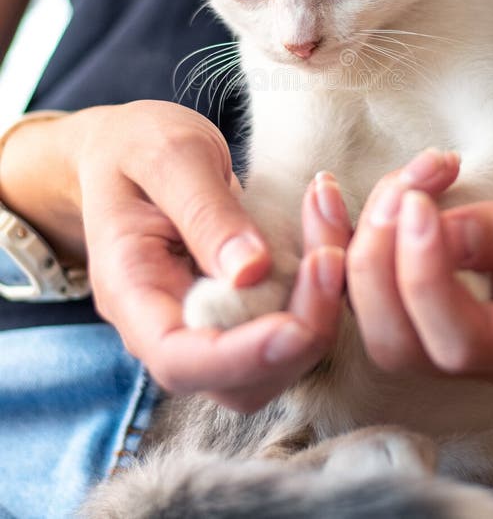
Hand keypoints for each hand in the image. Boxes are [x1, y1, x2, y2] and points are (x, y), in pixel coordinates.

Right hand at [0, 101, 347, 408]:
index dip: (240, 357)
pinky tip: (331, 232)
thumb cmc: (137, 146)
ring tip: (333, 232)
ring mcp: (205, 322)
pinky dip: (320, 291)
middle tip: (331, 257)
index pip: (178, 360)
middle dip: (298, 334)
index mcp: (131, 291)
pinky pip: (288, 323)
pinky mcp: (241, 308)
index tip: (296, 326)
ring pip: (273, 362)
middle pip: (237, 379)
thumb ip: (205, 211)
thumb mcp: (168, 157)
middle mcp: (166, 324)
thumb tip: (250, 272)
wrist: (128, 149)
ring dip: (318, 311)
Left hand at [348, 152, 492, 384]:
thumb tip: (441, 232)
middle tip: (405, 187)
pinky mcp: (421, 304)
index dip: (424, 276)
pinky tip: (330, 192)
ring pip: (371, 319)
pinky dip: (338, 241)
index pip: (461, 340)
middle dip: (379, 260)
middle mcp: (487, 356)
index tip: (418, 202)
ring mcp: (449, 334)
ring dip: (355, 243)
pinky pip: (361, 289)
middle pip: (399, 343)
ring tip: (390, 177)